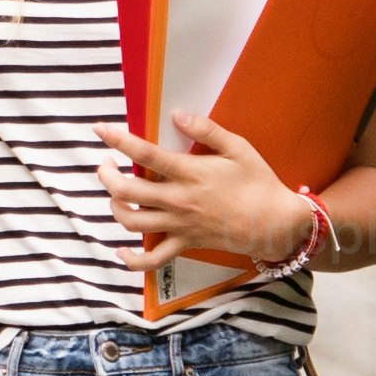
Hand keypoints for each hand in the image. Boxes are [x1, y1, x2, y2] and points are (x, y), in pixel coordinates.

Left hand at [100, 111, 303, 265]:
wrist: (276, 223)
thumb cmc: (258, 182)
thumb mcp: (238, 148)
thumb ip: (206, 130)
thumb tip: (177, 115)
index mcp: (190, 173)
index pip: (144, 154)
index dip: (118, 140)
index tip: (100, 129)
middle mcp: (178, 201)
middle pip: (126, 191)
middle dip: (106, 175)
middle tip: (106, 163)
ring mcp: (179, 225)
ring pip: (131, 222)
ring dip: (114, 207)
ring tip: (114, 194)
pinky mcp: (185, 244)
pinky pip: (152, 260)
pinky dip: (132, 259)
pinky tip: (122, 250)